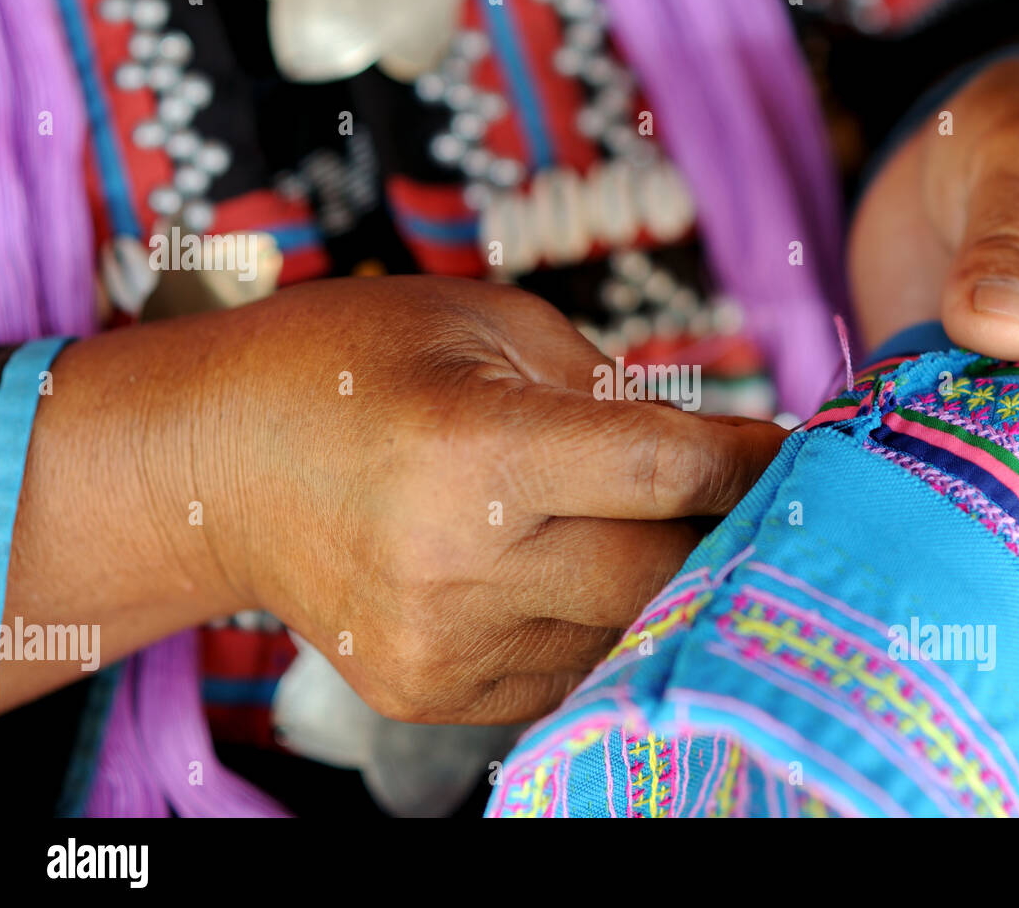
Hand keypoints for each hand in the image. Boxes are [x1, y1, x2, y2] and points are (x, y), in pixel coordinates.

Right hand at [4, 276, 783, 720]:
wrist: (216, 466)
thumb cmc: (348, 365)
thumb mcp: (484, 326)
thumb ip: (609, 391)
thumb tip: (714, 450)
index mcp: (472, 451)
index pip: (668, 473)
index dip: (752, 459)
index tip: (802, 447)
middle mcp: (457, 565)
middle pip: (662, 570)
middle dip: (727, 533)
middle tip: (765, 500)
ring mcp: (444, 646)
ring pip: (624, 630)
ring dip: (669, 582)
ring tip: (680, 532)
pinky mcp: (433, 693)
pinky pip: (569, 666)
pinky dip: (601, 622)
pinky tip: (588, 573)